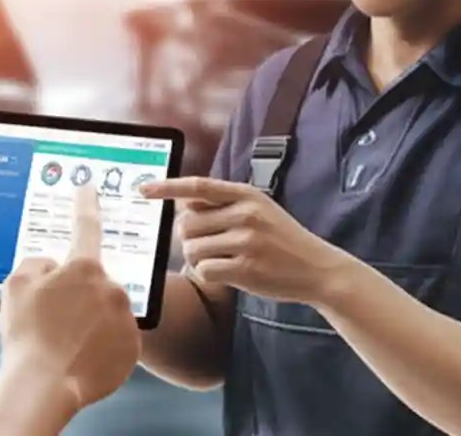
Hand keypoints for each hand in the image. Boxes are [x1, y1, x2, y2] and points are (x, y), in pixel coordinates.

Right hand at [0, 184, 141, 411]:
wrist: (44, 385)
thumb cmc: (26, 336)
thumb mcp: (15, 287)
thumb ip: (36, 264)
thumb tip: (51, 266)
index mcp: (83, 267)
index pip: (86, 226)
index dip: (86, 205)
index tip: (89, 190)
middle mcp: (112, 286)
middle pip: (93, 282)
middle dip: (77, 294)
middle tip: (53, 319)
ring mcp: (125, 317)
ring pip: (106, 309)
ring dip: (90, 319)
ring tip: (64, 342)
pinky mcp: (132, 345)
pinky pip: (116, 337)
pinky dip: (100, 343)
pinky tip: (80, 355)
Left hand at [140, 177, 353, 305]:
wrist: (317, 268)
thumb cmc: (282, 240)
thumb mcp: (260, 210)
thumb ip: (225, 204)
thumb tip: (184, 204)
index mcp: (246, 195)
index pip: (198, 186)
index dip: (167, 187)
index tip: (143, 189)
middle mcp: (246, 214)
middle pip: (187, 224)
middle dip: (188, 238)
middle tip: (207, 245)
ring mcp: (246, 241)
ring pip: (192, 249)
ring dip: (197, 258)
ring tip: (219, 260)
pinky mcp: (245, 268)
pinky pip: (204, 270)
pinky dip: (207, 274)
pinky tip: (225, 273)